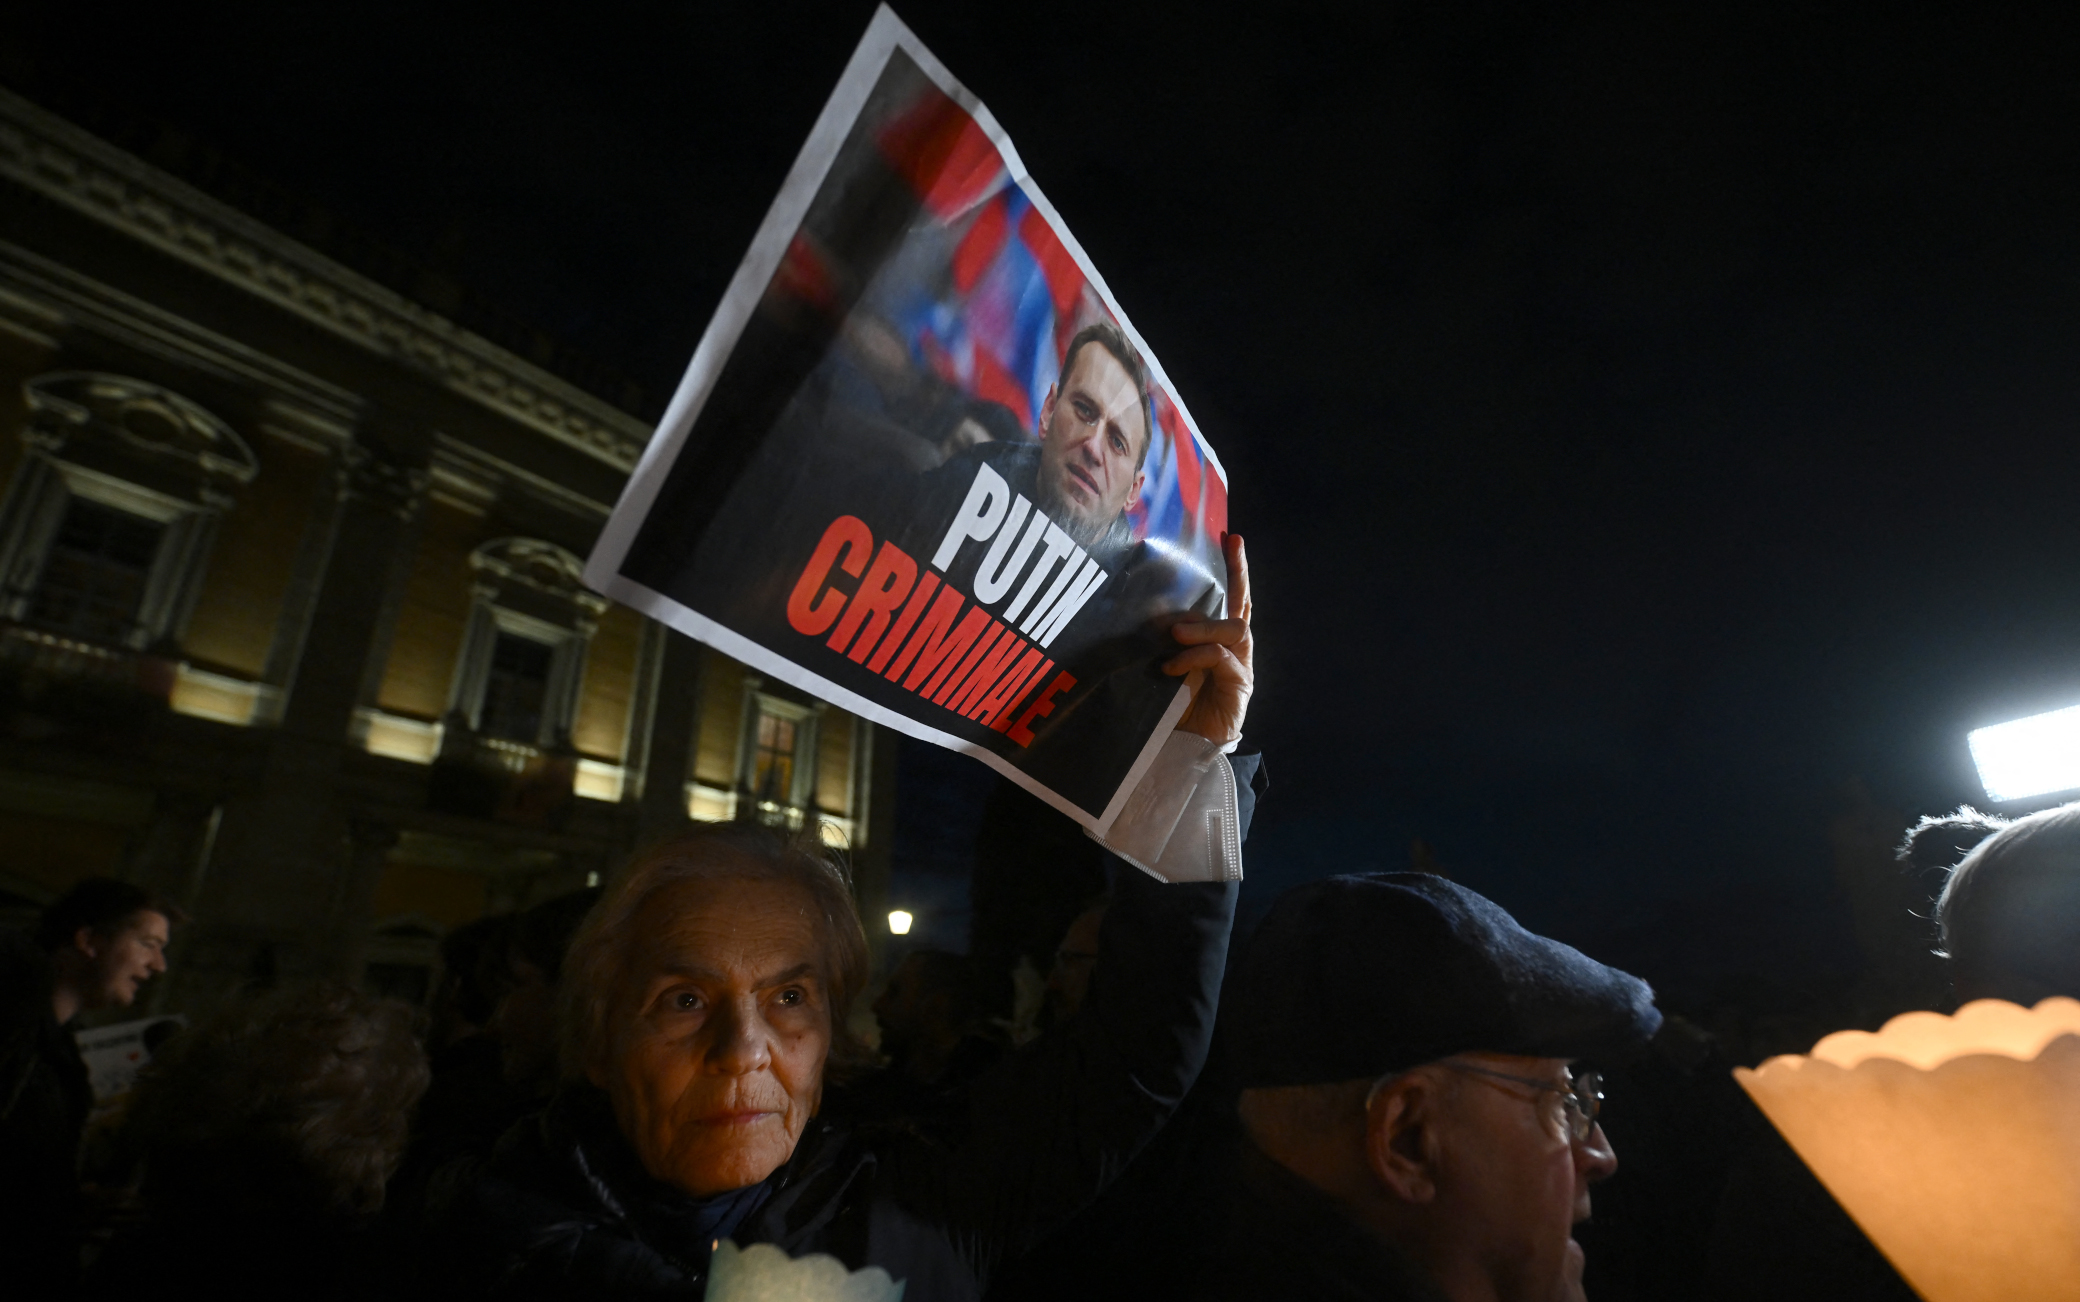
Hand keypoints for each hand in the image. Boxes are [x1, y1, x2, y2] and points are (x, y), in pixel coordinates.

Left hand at [1165, 532, 1252, 745]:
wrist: (1180, 752)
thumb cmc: (1169, 708)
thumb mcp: (1163, 664)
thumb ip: (1166, 641)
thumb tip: (1152, 611)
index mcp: (1218, 642)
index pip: (1230, 599)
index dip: (1234, 569)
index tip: (1230, 536)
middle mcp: (1235, 651)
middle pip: (1242, 606)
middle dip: (1238, 573)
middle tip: (1230, 546)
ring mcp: (1240, 669)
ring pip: (1234, 630)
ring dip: (1204, 626)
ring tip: (1175, 634)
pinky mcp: (1239, 689)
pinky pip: (1221, 659)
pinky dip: (1194, 658)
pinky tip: (1170, 668)